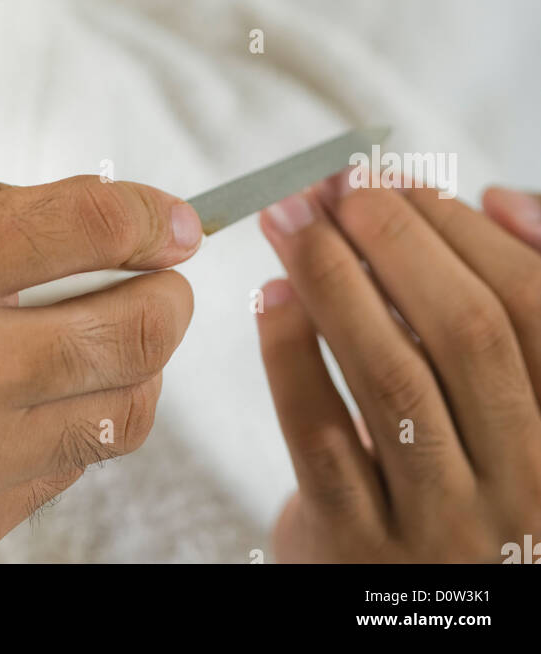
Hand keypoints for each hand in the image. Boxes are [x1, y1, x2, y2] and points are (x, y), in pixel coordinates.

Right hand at [0, 156, 200, 562]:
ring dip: (134, 367)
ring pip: (121, 416)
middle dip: (168, 296)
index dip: (153, 217)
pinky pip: (60, 478)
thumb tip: (95, 210)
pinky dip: (70, 429)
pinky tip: (33, 399)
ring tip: (103, 339)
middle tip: (158, 281)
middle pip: (138, 329)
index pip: (94, 228)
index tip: (171, 223)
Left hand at [256, 173, 540, 562]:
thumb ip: (513, 307)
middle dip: (395, 240)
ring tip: (291, 222)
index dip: (461, 228)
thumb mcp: (510, 403)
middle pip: (468, 334)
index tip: (397, 175)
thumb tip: (496, 199)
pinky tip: (271, 298)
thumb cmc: (463, 474)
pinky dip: (290, 354)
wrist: (410, 612)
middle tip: (335, 187)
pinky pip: (320, 438)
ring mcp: (446, 527)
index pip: (532, 304)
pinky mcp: (359, 551)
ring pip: (393, 379)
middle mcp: (527, 489)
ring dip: (333, 278)